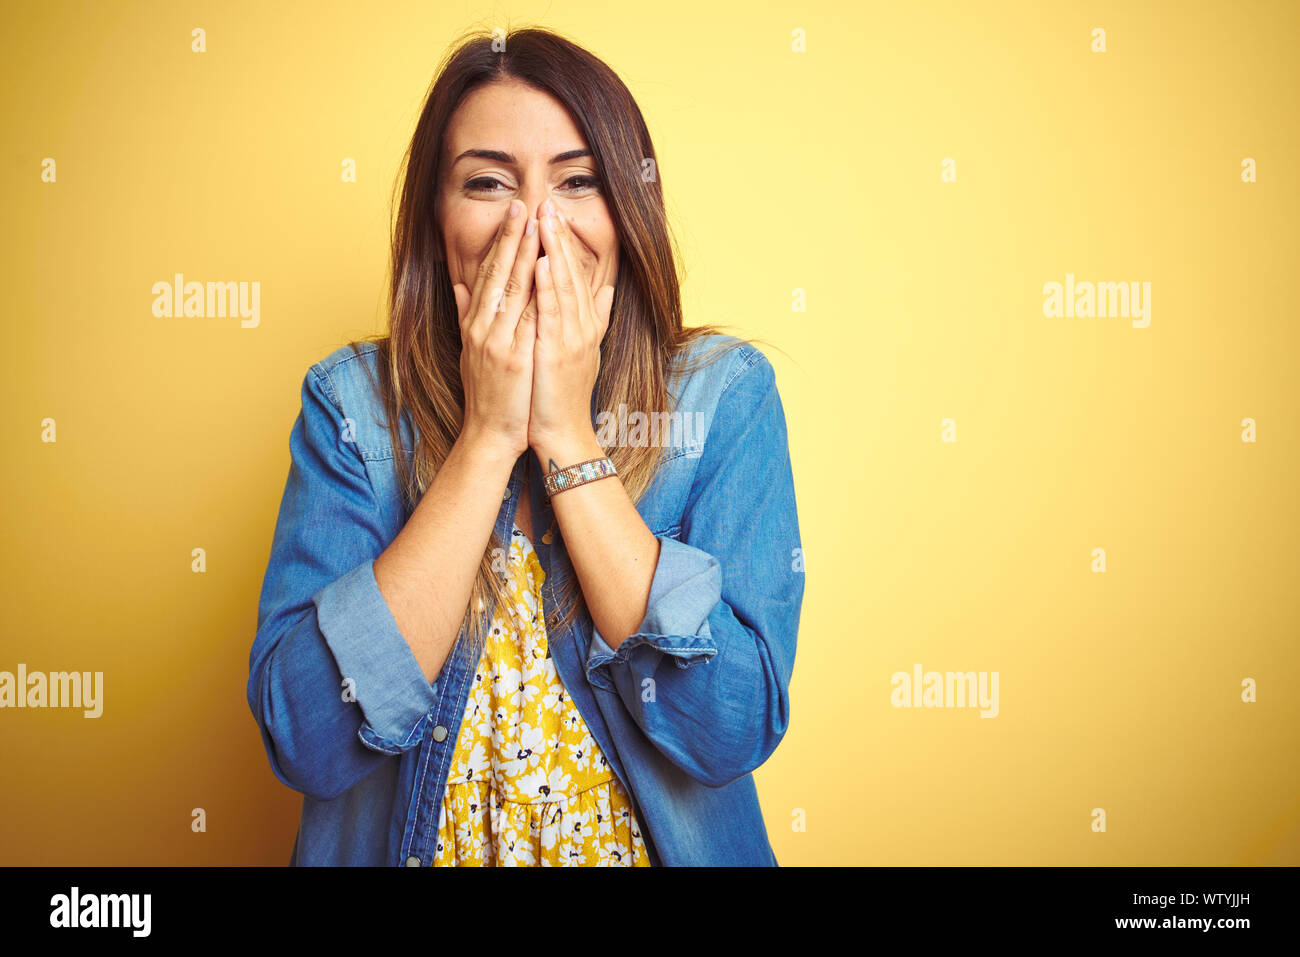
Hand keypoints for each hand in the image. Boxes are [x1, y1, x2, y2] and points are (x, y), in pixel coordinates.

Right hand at [452, 199, 541, 457]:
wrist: (490, 433)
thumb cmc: (488, 393)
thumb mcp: (470, 349)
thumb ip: (466, 314)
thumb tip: (461, 284)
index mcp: (476, 323)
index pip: (490, 273)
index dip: (503, 242)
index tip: (515, 213)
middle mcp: (482, 328)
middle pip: (499, 274)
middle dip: (513, 237)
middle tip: (525, 204)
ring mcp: (497, 342)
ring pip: (513, 290)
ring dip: (525, 255)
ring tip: (537, 226)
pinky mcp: (513, 358)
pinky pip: (527, 319)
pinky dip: (536, 292)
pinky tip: (544, 269)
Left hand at [528, 200, 614, 459]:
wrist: (562, 433)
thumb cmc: (562, 395)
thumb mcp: (582, 350)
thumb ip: (594, 318)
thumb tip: (606, 291)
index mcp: (584, 325)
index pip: (575, 275)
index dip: (565, 244)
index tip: (554, 215)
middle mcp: (582, 327)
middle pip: (572, 273)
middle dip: (559, 237)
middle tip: (548, 203)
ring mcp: (572, 339)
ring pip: (564, 286)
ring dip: (554, 250)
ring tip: (545, 220)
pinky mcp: (559, 352)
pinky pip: (553, 312)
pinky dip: (548, 285)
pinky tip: (540, 261)